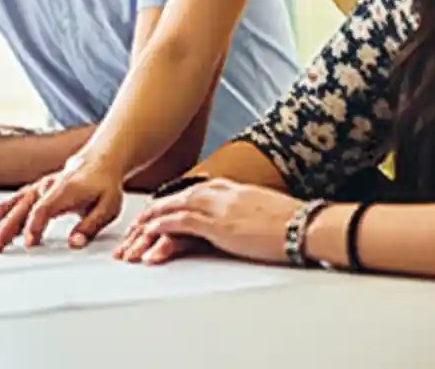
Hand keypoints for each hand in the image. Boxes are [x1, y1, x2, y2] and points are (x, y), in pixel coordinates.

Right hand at [0, 153, 123, 253]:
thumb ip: (91, 226)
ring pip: (17, 204)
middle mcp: (48, 187)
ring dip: (3, 223)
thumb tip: (75, 243)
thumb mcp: (108, 208)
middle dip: (8, 228)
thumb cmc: (104, 186)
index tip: (29, 243)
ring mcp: (40, 187)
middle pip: (23, 208)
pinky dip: (5, 210)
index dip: (35, 226)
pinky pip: (18, 199)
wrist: (100, 163)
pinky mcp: (37, 189)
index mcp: (65, 191)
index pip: (44, 209)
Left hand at [113, 179, 300, 264]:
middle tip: (128, 239)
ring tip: (128, 245)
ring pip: (169, 213)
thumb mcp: (257, 212)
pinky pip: (181, 223)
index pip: (184, 196)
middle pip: (171, 203)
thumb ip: (237, 214)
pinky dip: (161, 230)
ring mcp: (216, 206)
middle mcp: (216, 192)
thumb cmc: (289, 223)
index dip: (162, 211)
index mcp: (225, 189)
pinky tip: (147, 238)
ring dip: (146, 230)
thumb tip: (229, 226)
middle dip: (146, 222)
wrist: (306, 225)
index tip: (146, 225)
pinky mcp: (218, 223)